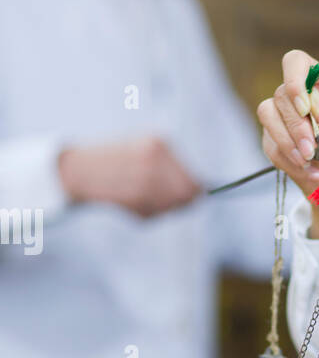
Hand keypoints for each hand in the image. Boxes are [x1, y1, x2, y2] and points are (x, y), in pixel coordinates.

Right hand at [58, 137, 200, 216]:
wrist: (80, 168)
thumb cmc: (117, 160)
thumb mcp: (145, 149)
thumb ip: (171, 167)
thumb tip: (200, 191)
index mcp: (159, 143)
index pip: (192, 177)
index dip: (195, 192)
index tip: (192, 197)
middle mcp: (154, 159)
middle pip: (185, 195)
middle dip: (180, 203)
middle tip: (170, 204)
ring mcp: (144, 178)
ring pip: (170, 207)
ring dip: (161, 209)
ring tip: (143, 200)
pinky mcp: (133, 196)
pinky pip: (152, 214)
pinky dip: (146, 214)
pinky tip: (131, 203)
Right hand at [257, 49, 318, 239]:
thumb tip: (313, 101)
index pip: (297, 62)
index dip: (294, 78)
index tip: (303, 108)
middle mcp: (304, 97)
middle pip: (281, 94)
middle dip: (296, 127)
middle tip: (312, 152)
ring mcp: (286, 119)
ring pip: (267, 114)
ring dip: (287, 143)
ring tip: (310, 163)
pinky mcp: (276, 141)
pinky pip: (269, 145)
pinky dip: (288, 162)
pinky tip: (310, 174)